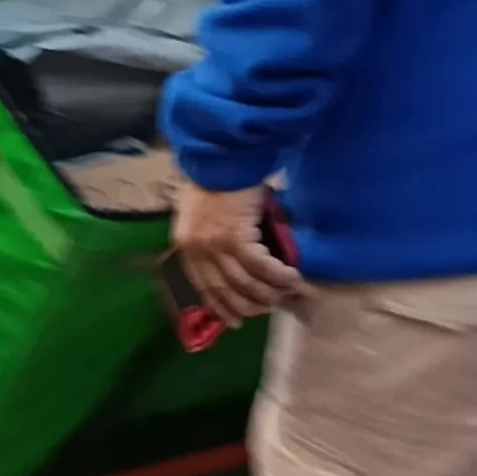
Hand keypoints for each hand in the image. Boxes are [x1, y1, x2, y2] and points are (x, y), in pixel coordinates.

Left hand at [170, 181, 303, 323]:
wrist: (221, 155)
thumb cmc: (214, 175)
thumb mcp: (201, 210)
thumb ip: (209, 233)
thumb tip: (233, 252)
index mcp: (185, 245)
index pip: (203, 286)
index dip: (221, 307)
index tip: (236, 321)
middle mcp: (197, 251)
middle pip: (224, 290)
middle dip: (247, 305)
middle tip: (267, 309)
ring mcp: (215, 246)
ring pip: (244, 282)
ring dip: (267, 292)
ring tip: (284, 296)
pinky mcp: (236, 237)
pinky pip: (259, 265)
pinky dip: (276, 275)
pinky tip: (291, 278)